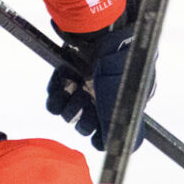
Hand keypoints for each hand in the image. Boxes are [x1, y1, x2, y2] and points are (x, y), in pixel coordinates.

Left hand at [47, 0, 152, 151]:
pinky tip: (64, 82)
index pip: (105, 129)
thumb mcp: (127, 111)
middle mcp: (103, 94)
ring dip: (68, 106)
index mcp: (122, 101)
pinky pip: (55, 96)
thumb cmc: (119, 74)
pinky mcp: (67, 73)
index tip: (97, 129)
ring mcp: (84, 83)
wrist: (101, 34)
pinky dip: (56, 93)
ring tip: (74, 90)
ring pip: (67, 112)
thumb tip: (110, 148)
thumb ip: (128, 137)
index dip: (98, 130)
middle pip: (84, 123)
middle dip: (82, 117)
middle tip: (86, 103)